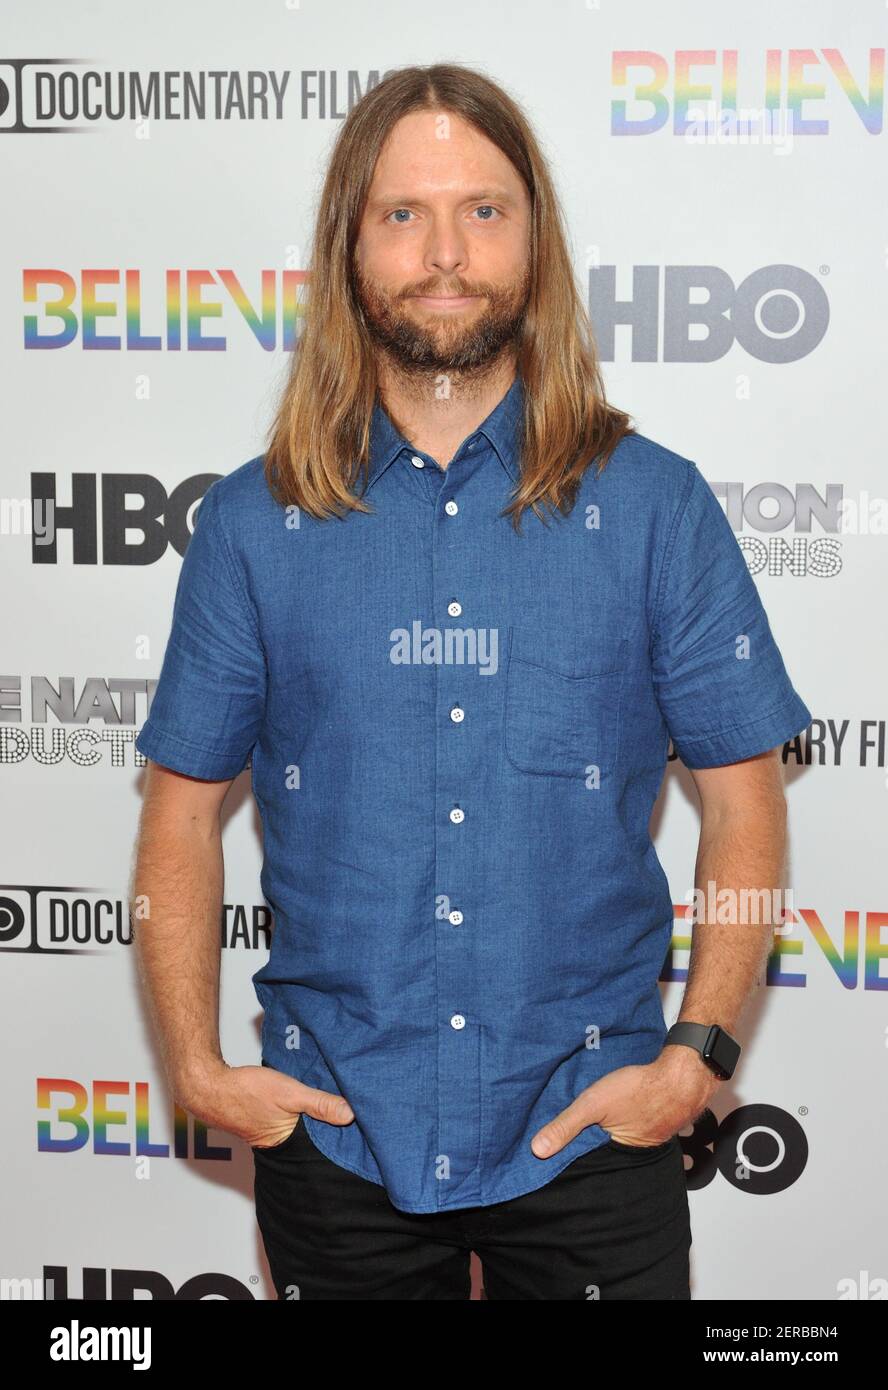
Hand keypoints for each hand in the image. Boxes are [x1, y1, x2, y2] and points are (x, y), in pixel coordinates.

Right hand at [174, 1060, 354, 1149]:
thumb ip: (319, 1104)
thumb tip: (351, 1114)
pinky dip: (294, 1111)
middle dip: (326, 1128)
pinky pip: (285, 1118)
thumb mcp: (290, 1093)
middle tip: (347, 1115)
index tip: (357, 1127)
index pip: (321, 1144)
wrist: (208, 1085)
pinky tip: (300, 1099)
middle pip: (310, 1138)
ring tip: (328, 1105)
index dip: (337, 1135)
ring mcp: (267, 1131)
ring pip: (297, 1128)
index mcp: (286, 1143)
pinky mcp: (260, 1118)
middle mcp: (277, 1143)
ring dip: (310, 1118)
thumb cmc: (245, 1090)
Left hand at [530, 1047, 719, 1157]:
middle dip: (583, 1142)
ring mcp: (645, 1137)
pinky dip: (618, 1118)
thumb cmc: (641, 1089)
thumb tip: (537, 1150)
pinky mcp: (651, 1120)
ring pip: (614, 1136)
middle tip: (564, 1132)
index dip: (567, 1154)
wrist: (681, 1074)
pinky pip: (629, 1124)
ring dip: (602, 1128)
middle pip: (599, 1149)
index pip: (584, 1161)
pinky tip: (611, 1107)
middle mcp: (632, 1152)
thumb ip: (566, 1126)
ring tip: (587, 1118)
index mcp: (616, 1154)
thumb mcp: (594, 1104)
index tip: (547, 1150)